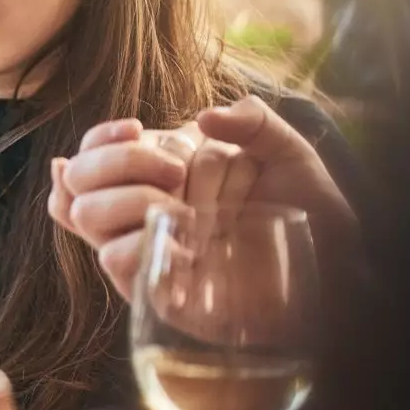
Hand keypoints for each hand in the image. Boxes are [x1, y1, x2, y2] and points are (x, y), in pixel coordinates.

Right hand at [50, 99, 361, 302]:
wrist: (334, 270)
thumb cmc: (307, 212)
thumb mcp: (287, 152)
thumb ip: (253, 121)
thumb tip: (204, 118)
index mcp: (158, 175)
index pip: (91, 152)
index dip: (100, 138)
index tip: (138, 129)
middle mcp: (141, 211)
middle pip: (75, 180)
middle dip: (115, 162)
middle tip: (175, 171)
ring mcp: (144, 251)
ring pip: (85, 215)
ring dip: (129, 200)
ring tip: (186, 212)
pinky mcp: (153, 291)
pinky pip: (113, 259)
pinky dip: (140, 243)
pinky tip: (188, 247)